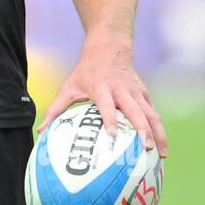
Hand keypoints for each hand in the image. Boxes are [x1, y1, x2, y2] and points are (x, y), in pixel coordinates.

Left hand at [36, 45, 167, 157]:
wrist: (108, 50)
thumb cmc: (84, 73)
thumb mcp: (67, 88)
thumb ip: (55, 110)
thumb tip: (41, 131)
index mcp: (102, 89)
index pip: (106, 105)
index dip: (110, 119)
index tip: (112, 135)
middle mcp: (121, 91)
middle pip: (135, 111)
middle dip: (142, 129)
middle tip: (146, 148)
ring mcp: (136, 92)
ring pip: (151, 113)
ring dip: (158, 133)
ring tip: (161, 154)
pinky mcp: (145, 94)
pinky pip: (154, 113)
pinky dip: (160, 130)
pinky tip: (162, 148)